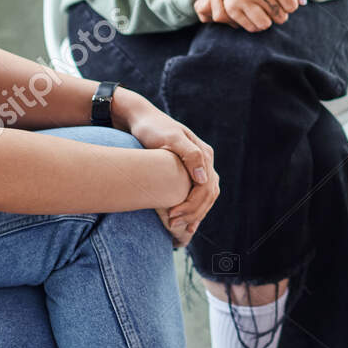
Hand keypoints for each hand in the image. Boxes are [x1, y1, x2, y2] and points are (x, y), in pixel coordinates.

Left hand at [117, 91, 219, 244]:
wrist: (139, 118)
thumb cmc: (151, 128)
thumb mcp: (169, 138)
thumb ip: (189, 155)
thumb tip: (204, 179)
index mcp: (204, 154)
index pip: (206, 189)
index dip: (191, 206)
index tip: (171, 217)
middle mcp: (205, 160)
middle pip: (208, 195)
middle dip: (192, 214)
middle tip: (172, 226)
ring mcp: (198, 165)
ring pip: (206, 197)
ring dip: (194, 215)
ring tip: (177, 228)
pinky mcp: (188, 169)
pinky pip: (198, 193)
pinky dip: (193, 209)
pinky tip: (184, 221)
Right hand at [211, 0, 304, 31]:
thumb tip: (302, 2)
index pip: (292, 6)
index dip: (291, 5)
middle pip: (280, 16)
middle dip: (280, 13)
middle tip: (273, 3)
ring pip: (265, 25)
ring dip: (268, 21)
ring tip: (264, 9)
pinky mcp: (231, 8)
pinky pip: (252, 28)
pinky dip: (256, 24)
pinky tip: (254, 13)